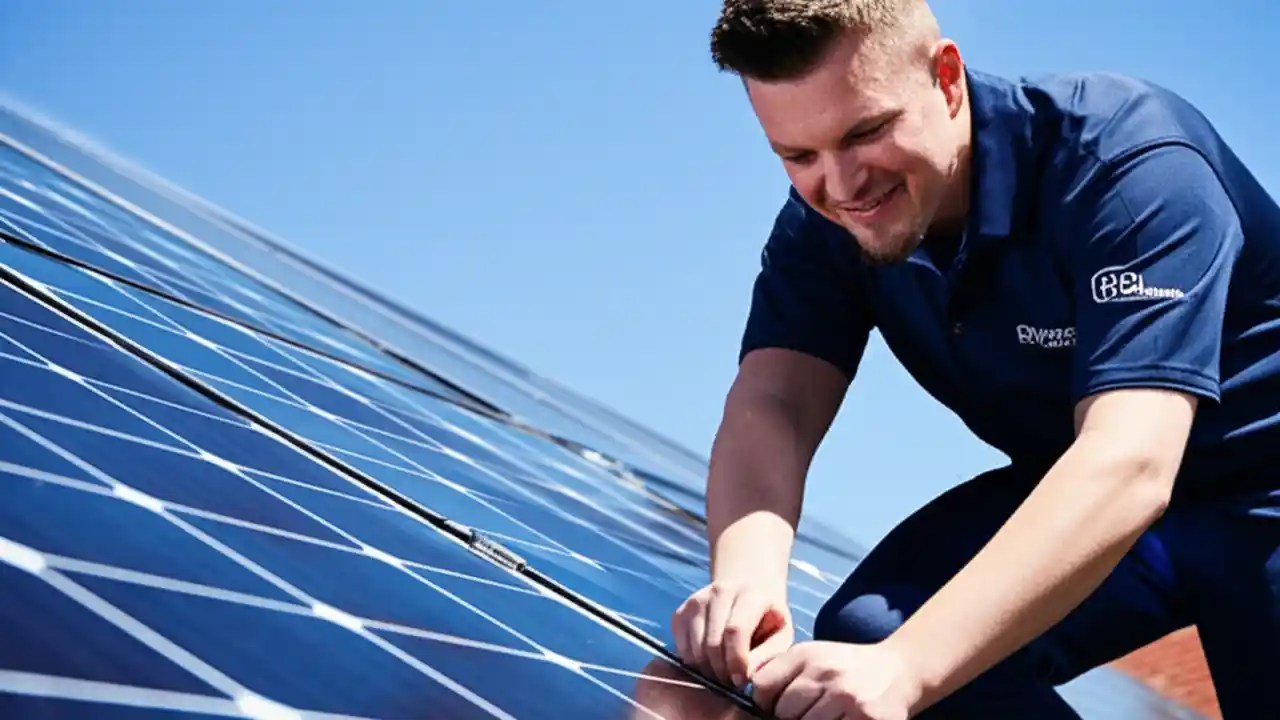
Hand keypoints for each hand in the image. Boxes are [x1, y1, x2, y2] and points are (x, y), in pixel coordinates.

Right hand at [671, 580, 794, 688]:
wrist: (748, 590)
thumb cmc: (767, 619)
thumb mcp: (780, 635)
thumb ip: (768, 656)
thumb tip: (746, 675)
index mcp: (750, 595)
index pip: (735, 631)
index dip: (736, 661)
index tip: (741, 680)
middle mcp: (720, 591)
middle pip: (712, 642)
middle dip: (721, 671)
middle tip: (731, 682)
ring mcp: (697, 600)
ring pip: (694, 647)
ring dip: (707, 670)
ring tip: (722, 674)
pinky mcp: (681, 612)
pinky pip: (681, 647)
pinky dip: (693, 663)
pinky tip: (709, 663)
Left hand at [752, 641, 923, 719]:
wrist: (899, 670)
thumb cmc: (848, 667)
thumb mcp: (814, 657)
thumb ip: (783, 674)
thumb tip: (756, 702)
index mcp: (807, 655)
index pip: (763, 687)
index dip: (764, 702)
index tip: (775, 706)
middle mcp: (826, 673)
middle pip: (783, 713)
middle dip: (791, 717)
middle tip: (809, 711)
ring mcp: (847, 697)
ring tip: (828, 714)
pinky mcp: (866, 717)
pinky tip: (842, 718)